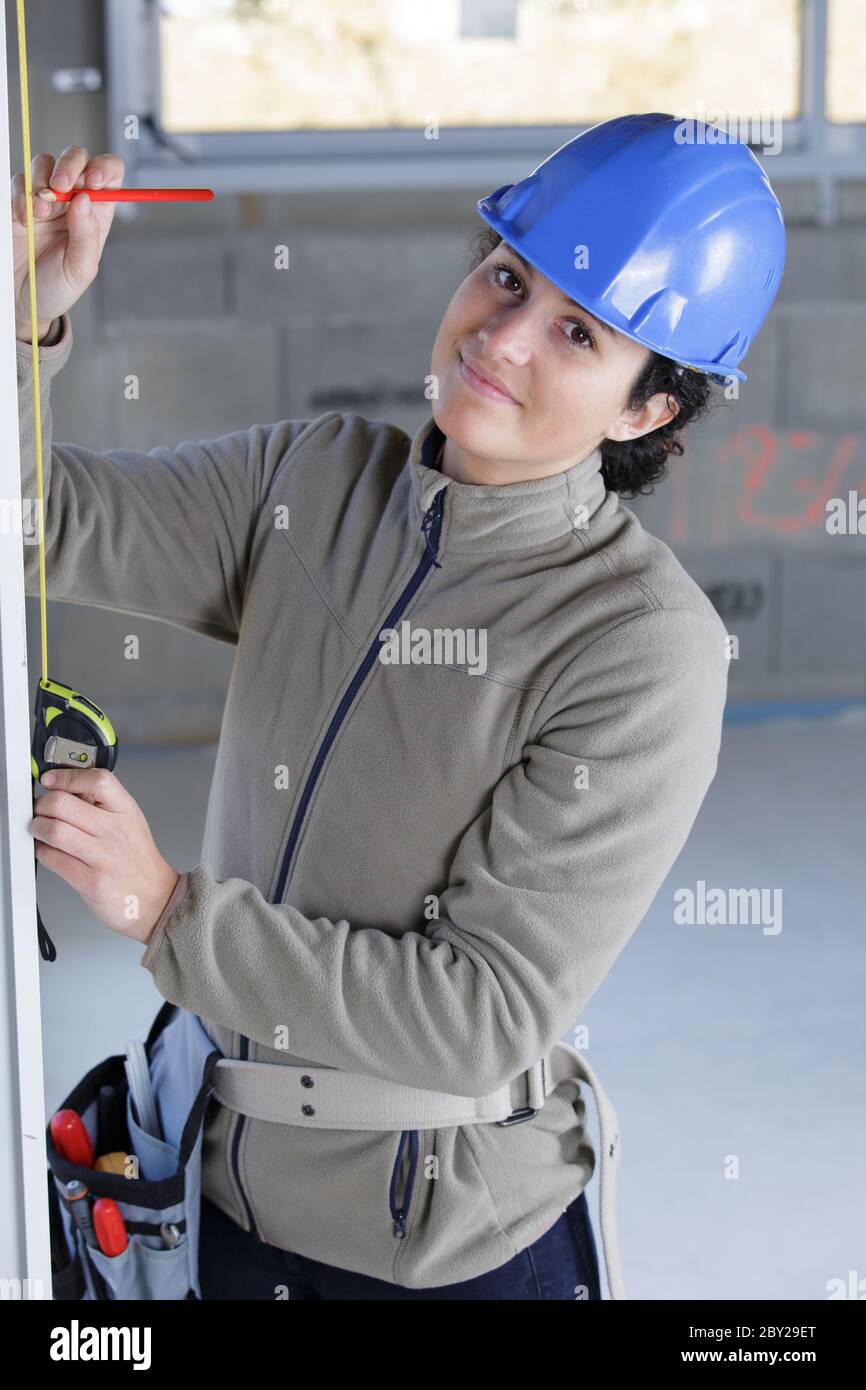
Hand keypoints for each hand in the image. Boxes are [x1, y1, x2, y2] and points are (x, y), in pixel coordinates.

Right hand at [10, 146, 124, 333]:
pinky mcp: (18, 201)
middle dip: (69, 165)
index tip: (92, 182)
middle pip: (77, 158)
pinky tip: (23, 220)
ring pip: (44, 163)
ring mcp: (44, 197)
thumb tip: (85, 198)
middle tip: (60, 188)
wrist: (21, 301)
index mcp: (95, 213)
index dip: (104, 168)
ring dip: (41, 182)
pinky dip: (21, 195)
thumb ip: (86, 235)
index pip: (109, 174)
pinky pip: (19, 181)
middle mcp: (71, 200)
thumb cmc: (57, 288)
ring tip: (39, 214)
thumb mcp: (80, 269)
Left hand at [29, 767, 179, 945]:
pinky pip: (53, 859)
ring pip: (54, 830)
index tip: (51, 779)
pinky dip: (41, 852)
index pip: (97, 781)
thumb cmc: (138, 861)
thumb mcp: (130, 822)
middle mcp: (115, 831)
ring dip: (37, 827)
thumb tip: (66, 789)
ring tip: (39, 829)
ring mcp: (103, 857)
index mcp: (126, 811)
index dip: (67, 776)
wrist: (156, 899)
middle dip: (42, 804)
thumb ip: (102, 804)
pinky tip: (46, 850)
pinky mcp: (90, 881)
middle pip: (64, 804)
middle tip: (41, 809)